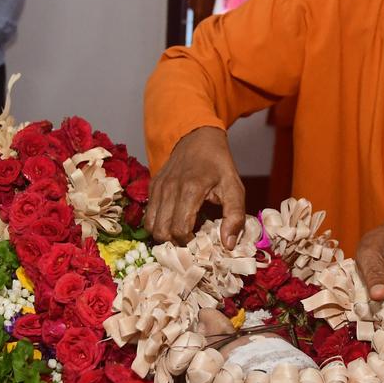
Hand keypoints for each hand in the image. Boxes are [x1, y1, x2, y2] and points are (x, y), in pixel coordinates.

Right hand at [144, 126, 245, 247]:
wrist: (198, 138)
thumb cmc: (218, 165)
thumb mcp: (235, 188)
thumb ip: (234, 216)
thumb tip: (228, 244)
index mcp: (191, 189)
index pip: (179, 229)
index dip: (189, 242)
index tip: (200, 242)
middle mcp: (169, 189)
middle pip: (162, 232)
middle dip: (175, 242)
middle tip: (190, 240)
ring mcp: (158, 187)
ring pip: (150, 226)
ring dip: (164, 235)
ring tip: (181, 232)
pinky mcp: (152, 186)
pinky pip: (148, 215)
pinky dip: (158, 224)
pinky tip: (173, 221)